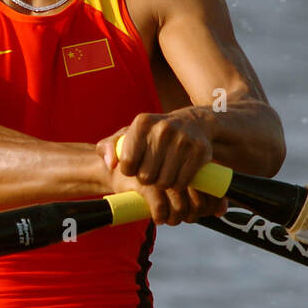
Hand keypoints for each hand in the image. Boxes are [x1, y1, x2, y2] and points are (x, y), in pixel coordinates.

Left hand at [96, 111, 226, 224]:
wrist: (192, 123)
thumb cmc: (152, 135)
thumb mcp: (128, 135)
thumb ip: (108, 147)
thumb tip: (110, 163)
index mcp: (142, 123)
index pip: (127, 163)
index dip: (130, 171)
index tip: (136, 165)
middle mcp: (162, 128)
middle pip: (146, 176)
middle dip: (147, 179)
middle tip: (152, 171)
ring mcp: (183, 139)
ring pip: (164, 182)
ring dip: (163, 184)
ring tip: (164, 172)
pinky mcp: (199, 152)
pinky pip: (182, 183)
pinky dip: (178, 184)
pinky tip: (177, 174)